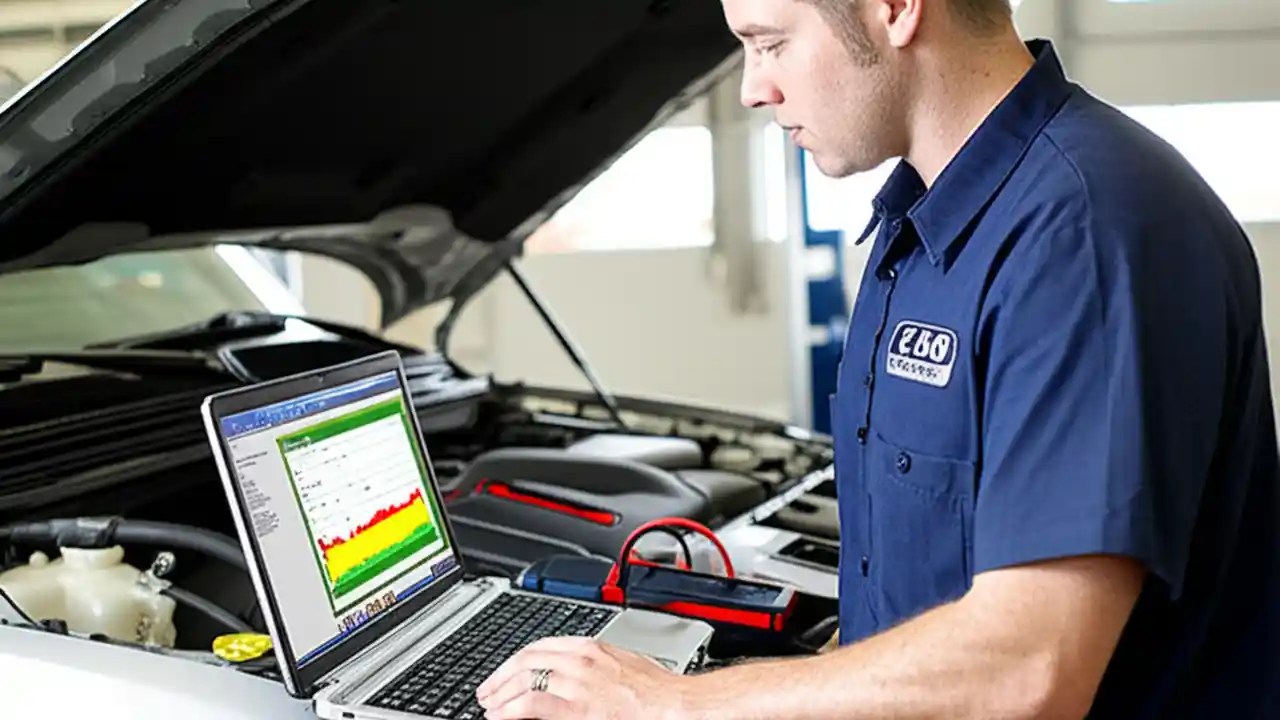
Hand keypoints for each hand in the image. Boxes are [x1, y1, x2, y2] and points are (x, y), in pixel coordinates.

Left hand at [475, 636, 689, 719]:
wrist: (674, 705)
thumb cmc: (656, 690)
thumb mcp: (620, 662)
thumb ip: (592, 663)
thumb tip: (569, 670)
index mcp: (590, 646)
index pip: (540, 645)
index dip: (516, 659)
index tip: (505, 671)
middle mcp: (579, 659)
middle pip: (526, 659)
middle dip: (501, 676)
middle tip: (487, 690)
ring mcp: (577, 682)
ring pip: (524, 679)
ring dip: (500, 693)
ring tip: (489, 705)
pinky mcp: (578, 707)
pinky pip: (532, 704)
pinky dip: (510, 708)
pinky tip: (500, 715)